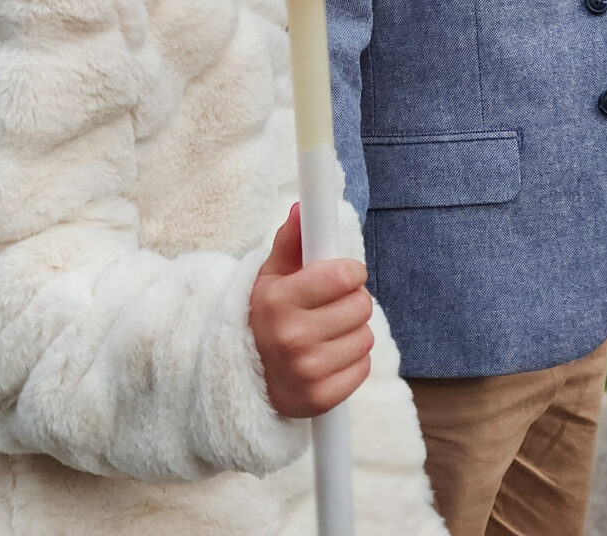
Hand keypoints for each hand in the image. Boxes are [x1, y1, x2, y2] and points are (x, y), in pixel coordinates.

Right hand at [250, 203, 373, 418]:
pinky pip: (362, 368)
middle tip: (332, 305)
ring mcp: (307, 370)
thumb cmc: (264, 318)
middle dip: (352, 300)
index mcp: (279, 300)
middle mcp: (292, 336)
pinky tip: (329, 356)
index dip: (350, 271)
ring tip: (329, 332)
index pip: (343, 276)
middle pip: (360, 305)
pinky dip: (352, 361)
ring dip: (353, 331)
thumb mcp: (269, 277)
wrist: (240, 378)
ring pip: (366, 337)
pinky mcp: (321, 398)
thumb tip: (302, 209)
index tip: (342, 274)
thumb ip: (289, 242)